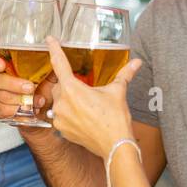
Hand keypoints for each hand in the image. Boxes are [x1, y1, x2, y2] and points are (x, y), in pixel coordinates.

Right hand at [0, 51, 55, 122]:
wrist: (46, 112)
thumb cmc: (46, 89)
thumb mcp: (51, 75)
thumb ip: (51, 63)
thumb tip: (56, 50)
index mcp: (9, 66)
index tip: (1, 65)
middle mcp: (1, 79)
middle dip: (14, 84)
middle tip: (30, 87)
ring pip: (2, 96)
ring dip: (20, 99)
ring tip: (37, 101)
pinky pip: (3, 110)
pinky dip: (17, 111)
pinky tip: (29, 110)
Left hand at [43, 36, 140, 159]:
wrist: (115, 146)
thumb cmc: (116, 119)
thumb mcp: (118, 92)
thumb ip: (125, 74)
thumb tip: (136, 62)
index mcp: (72, 89)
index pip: (59, 63)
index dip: (54, 49)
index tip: (49, 39)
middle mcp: (62, 103)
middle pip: (60, 85)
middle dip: (70, 85)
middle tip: (87, 92)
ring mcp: (59, 118)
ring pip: (59, 101)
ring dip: (69, 100)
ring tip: (87, 107)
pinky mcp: (61, 130)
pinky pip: (60, 116)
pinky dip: (69, 114)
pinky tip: (83, 117)